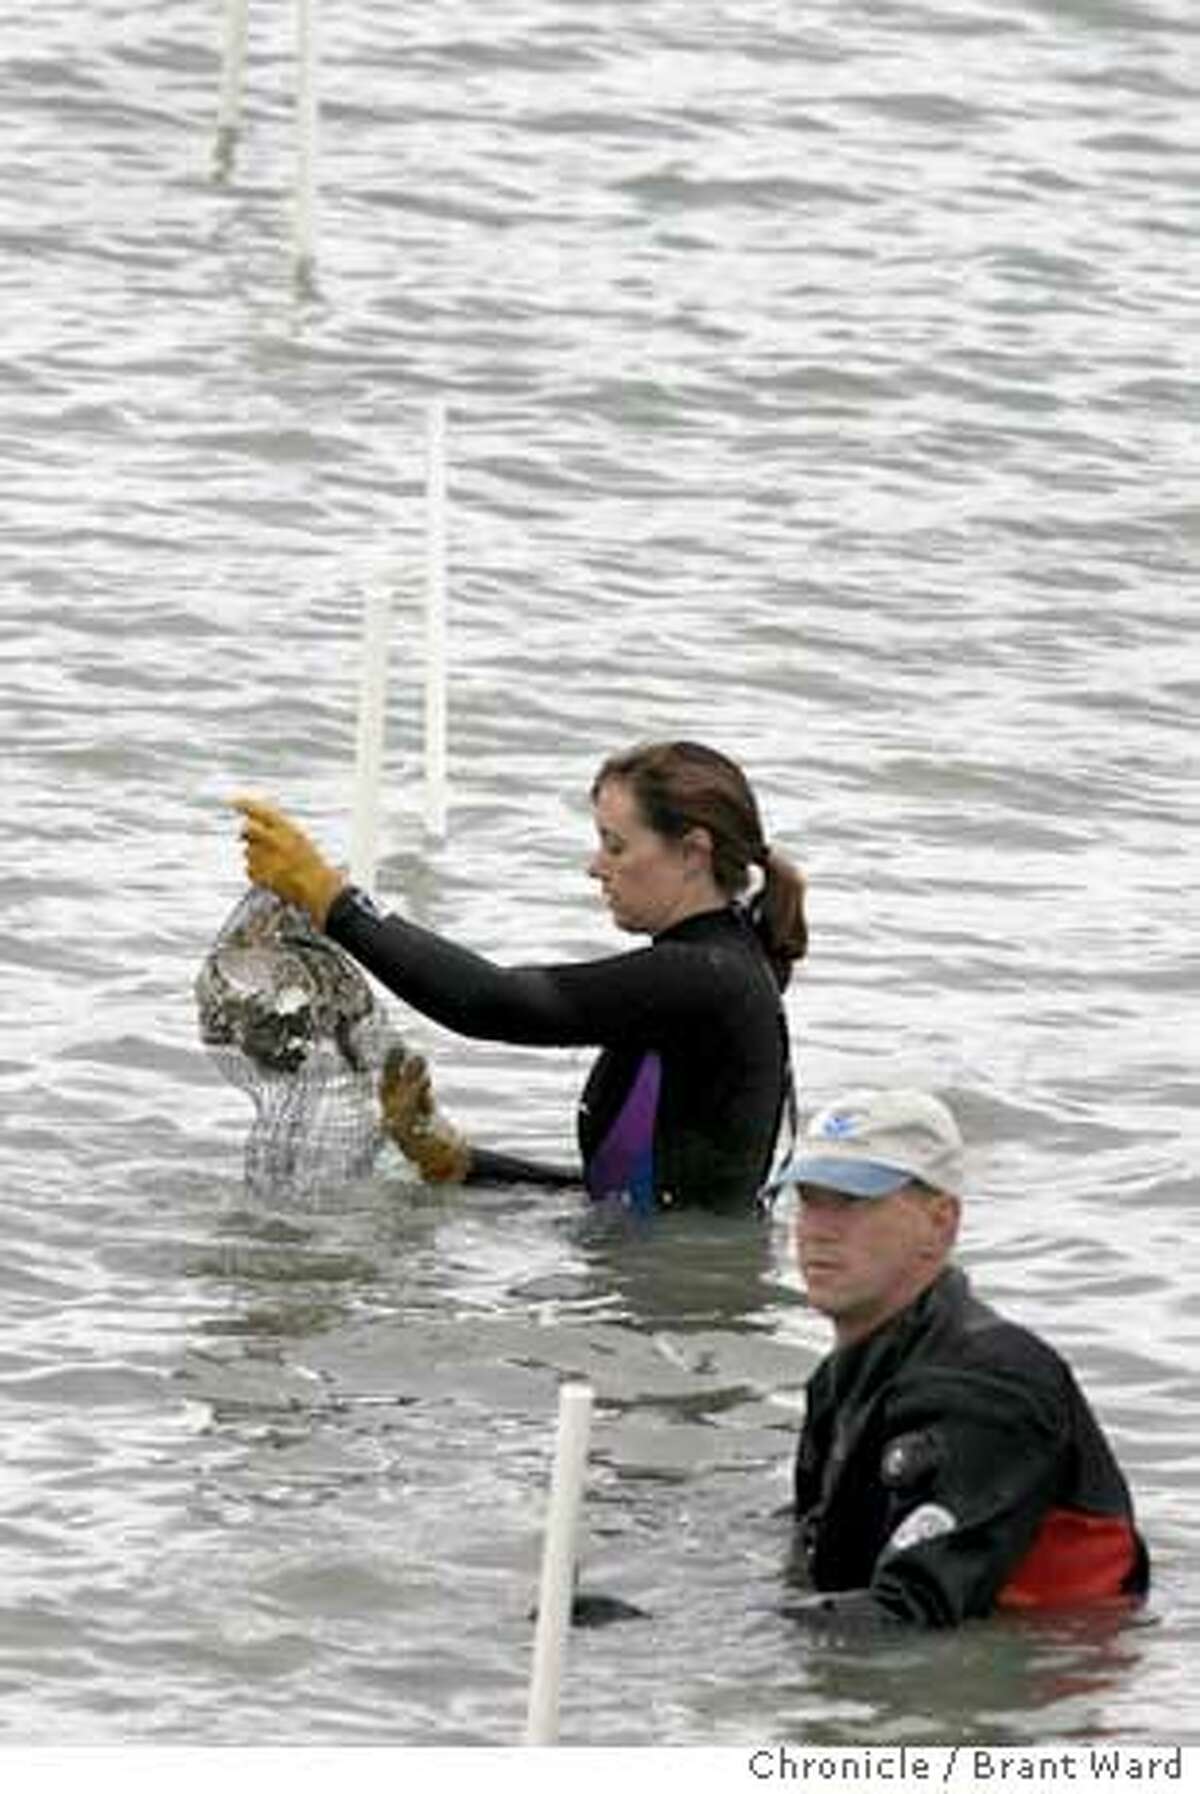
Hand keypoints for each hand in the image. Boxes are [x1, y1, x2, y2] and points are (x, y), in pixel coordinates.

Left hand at [230, 796, 346, 926]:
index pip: (261, 811)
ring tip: (276, 866)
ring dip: (257, 856)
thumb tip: (248, 826)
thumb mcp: (299, 839)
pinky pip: (250, 868)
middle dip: (246, 832)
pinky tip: (274, 876)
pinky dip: (258, 872)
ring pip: (248, 851)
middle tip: (248, 837)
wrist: (316, 889)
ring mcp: (264, 858)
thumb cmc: (310, 863)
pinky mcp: (257, 874)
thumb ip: (276, 830)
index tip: (234, 801)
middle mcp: (273, 840)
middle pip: (248, 828)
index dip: (245, 804)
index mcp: (286, 829)